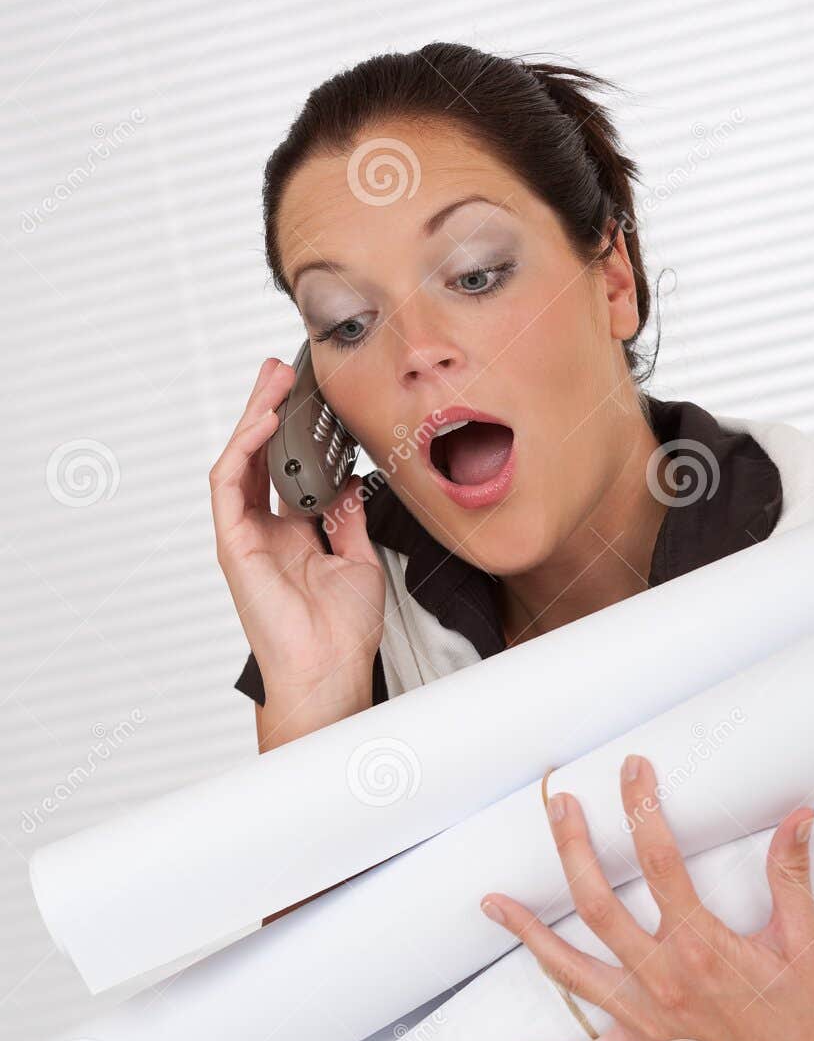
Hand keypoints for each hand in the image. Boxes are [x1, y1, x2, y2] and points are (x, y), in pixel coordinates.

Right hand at [211, 357, 385, 718]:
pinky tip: (264, 421)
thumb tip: (346, 481)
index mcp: (293, 536)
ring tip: (272, 381)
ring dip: (254, 417)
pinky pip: (228, 484)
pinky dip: (243, 448)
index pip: (286, 471)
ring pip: (239, 461)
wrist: (329, 668)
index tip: (312, 401)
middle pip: (258, 458)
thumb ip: (348, 518)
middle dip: (267, 411)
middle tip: (281, 372)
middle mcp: (265, 532)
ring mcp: (245, 535)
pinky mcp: (232, 542)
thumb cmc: (342, 631)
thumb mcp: (358, 560)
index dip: (295, 434)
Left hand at [479, 753, 813, 1040]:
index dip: (642, 808)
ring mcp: (647, 1019)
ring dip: (530, 936)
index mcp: (701, 945)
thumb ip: (791, 874)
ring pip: (572, 972)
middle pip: (598, 905)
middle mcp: (663, 980)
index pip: (660, 860)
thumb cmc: (809, 1007)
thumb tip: (800, 816)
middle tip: (559, 807)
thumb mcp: (803, 936)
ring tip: (494, 903)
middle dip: (573, 850)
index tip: (632, 769)